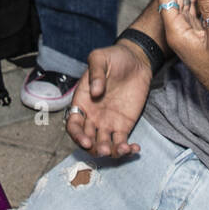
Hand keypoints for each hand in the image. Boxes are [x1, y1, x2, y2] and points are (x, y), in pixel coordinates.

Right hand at [65, 40, 149, 157]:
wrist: (135, 60)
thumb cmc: (114, 57)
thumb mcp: (100, 58)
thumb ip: (96, 73)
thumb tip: (95, 92)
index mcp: (82, 102)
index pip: (73, 125)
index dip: (77, 135)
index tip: (86, 140)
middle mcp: (92, 116)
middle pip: (87, 140)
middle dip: (94, 148)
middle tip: (105, 149)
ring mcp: (108, 122)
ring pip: (104, 145)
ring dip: (110, 152)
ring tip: (123, 149)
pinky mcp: (124, 125)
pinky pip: (122, 142)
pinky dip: (126, 149)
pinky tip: (134, 148)